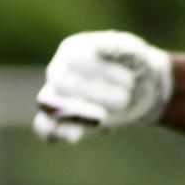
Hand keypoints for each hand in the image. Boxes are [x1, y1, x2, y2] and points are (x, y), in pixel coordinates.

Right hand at [35, 30, 173, 143]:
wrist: (140, 88)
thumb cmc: (134, 64)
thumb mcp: (134, 51)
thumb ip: (120, 47)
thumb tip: (105, 48)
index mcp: (71, 49)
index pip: (73, 60)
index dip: (101, 72)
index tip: (130, 82)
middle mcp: (58, 70)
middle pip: (60, 81)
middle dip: (94, 92)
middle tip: (124, 100)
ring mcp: (56, 95)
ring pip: (48, 104)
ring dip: (75, 113)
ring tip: (102, 121)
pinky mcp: (60, 119)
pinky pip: (44, 125)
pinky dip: (53, 132)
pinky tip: (73, 137)